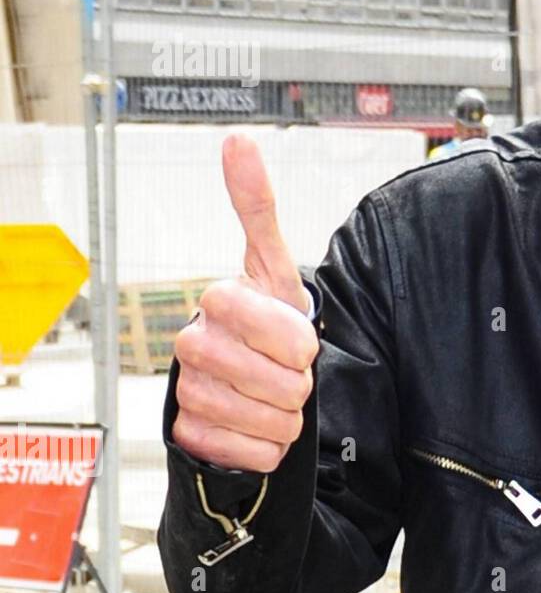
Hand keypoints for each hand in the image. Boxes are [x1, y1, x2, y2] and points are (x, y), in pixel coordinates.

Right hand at [171, 135, 318, 473]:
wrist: (252, 383)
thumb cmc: (270, 323)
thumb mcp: (275, 266)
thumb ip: (257, 206)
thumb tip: (237, 140)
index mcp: (219, 302)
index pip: (281, 330)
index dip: (301, 340)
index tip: (300, 340)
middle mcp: (193, 345)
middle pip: (279, 380)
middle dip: (299, 380)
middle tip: (289, 370)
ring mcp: (189, 392)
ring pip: (270, 418)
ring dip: (288, 414)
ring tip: (277, 397)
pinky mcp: (190, 436)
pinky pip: (255, 451)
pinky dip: (270, 446)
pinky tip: (258, 427)